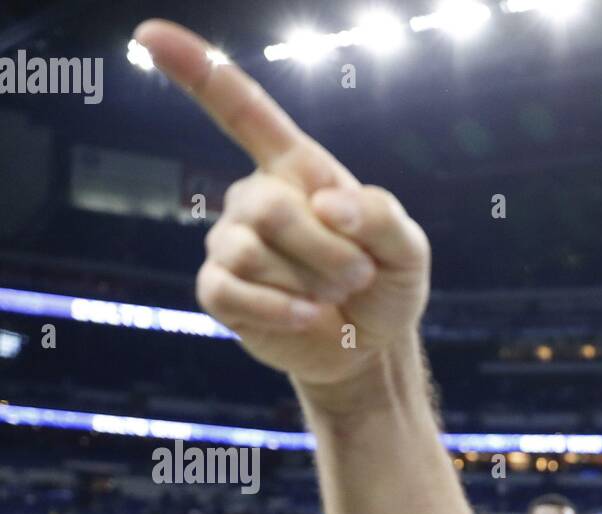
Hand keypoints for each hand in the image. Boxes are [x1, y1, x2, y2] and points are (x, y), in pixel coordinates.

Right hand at [134, 20, 430, 387]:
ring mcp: (230, 244)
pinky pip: (230, 292)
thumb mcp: (407, 249)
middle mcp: (253, 199)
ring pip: (252, 253)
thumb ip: (381, 216)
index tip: (148, 34)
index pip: (243, 111)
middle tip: (359, 275)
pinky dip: (277, 310)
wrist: (370, 347)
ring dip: (310, 283)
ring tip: (333, 296)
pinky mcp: (220, 291)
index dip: (198, 71)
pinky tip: (307, 317)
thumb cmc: (385, 286)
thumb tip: (325, 204)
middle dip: (327, 252)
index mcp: (296, 169)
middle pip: (269, 209)